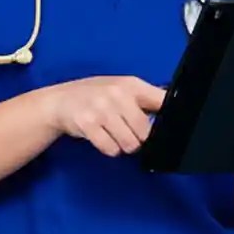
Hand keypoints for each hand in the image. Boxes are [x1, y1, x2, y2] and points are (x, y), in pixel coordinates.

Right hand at [43, 76, 164, 156]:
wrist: (60, 101)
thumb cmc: (96, 95)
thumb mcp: (122, 89)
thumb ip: (145, 100)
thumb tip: (173, 113)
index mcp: (132, 84)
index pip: (162, 101)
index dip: (169, 118)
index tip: (168, 127)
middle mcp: (118, 94)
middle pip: (146, 132)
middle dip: (139, 138)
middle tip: (128, 132)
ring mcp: (102, 108)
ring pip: (130, 144)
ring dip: (124, 145)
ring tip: (114, 134)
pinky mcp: (88, 124)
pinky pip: (111, 149)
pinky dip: (109, 148)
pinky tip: (102, 137)